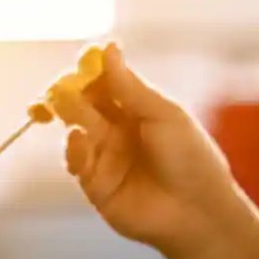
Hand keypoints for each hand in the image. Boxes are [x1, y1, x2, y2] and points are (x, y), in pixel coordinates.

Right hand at [49, 43, 237, 256]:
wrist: (197, 211)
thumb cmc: (190, 157)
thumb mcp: (162, 114)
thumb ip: (129, 86)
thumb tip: (108, 47)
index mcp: (139, 109)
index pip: (105, 82)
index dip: (91, 70)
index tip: (82, 59)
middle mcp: (119, 130)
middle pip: (84, 103)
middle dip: (70, 90)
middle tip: (61, 84)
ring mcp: (106, 156)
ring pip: (76, 127)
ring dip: (69, 113)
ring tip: (67, 104)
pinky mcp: (96, 184)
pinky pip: (76, 161)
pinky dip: (73, 147)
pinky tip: (79, 137)